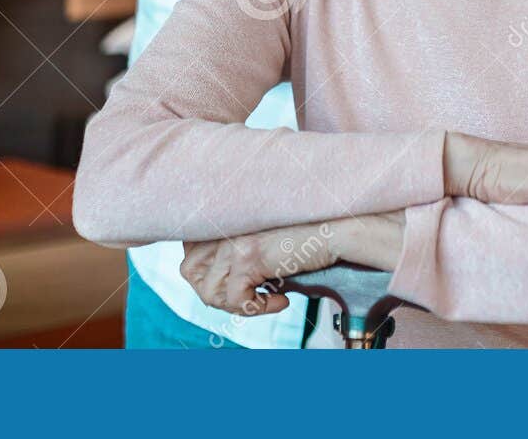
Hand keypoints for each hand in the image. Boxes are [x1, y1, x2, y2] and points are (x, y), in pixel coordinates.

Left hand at [179, 213, 402, 315]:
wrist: (339, 229)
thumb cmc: (308, 237)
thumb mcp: (266, 242)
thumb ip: (238, 253)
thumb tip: (220, 288)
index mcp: (225, 218)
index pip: (188, 250)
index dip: (205, 273)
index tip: (233, 283)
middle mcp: (224, 226)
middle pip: (190, 271)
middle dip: (215, 293)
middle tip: (247, 297)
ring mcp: (234, 241)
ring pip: (208, 291)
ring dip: (236, 305)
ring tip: (264, 300)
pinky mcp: (249, 257)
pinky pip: (237, 300)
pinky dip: (258, 308)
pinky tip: (282, 299)